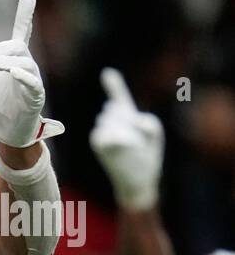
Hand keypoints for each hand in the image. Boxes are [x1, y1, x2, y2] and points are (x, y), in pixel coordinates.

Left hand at [0, 0, 64, 147]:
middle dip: (1, 49)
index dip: (24, 15)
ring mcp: (31, 79)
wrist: (3, 128)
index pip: (20, 33)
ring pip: (25, 61)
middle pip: (17, 46)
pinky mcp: (34, 95)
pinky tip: (13, 72)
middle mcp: (25, 65)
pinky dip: (23, 75)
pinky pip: (33, 81)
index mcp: (12, 59)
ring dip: (8, 61)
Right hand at [90, 68, 164, 210]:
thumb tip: (129, 123)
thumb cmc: (147, 157)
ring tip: (134, 147)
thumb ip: (146, 120)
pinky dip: (124, 137)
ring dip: (130, 132)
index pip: (119, 98)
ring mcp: (101, 133)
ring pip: (116, 119)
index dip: (114, 85)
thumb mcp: (155, 132)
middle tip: (137, 141)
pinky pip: (112, 131)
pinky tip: (128, 146)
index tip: (107, 73)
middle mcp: (109, 124)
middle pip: (117, 109)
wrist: (138, 181)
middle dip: (131, 121)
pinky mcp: (100, 143)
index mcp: (124, 120)